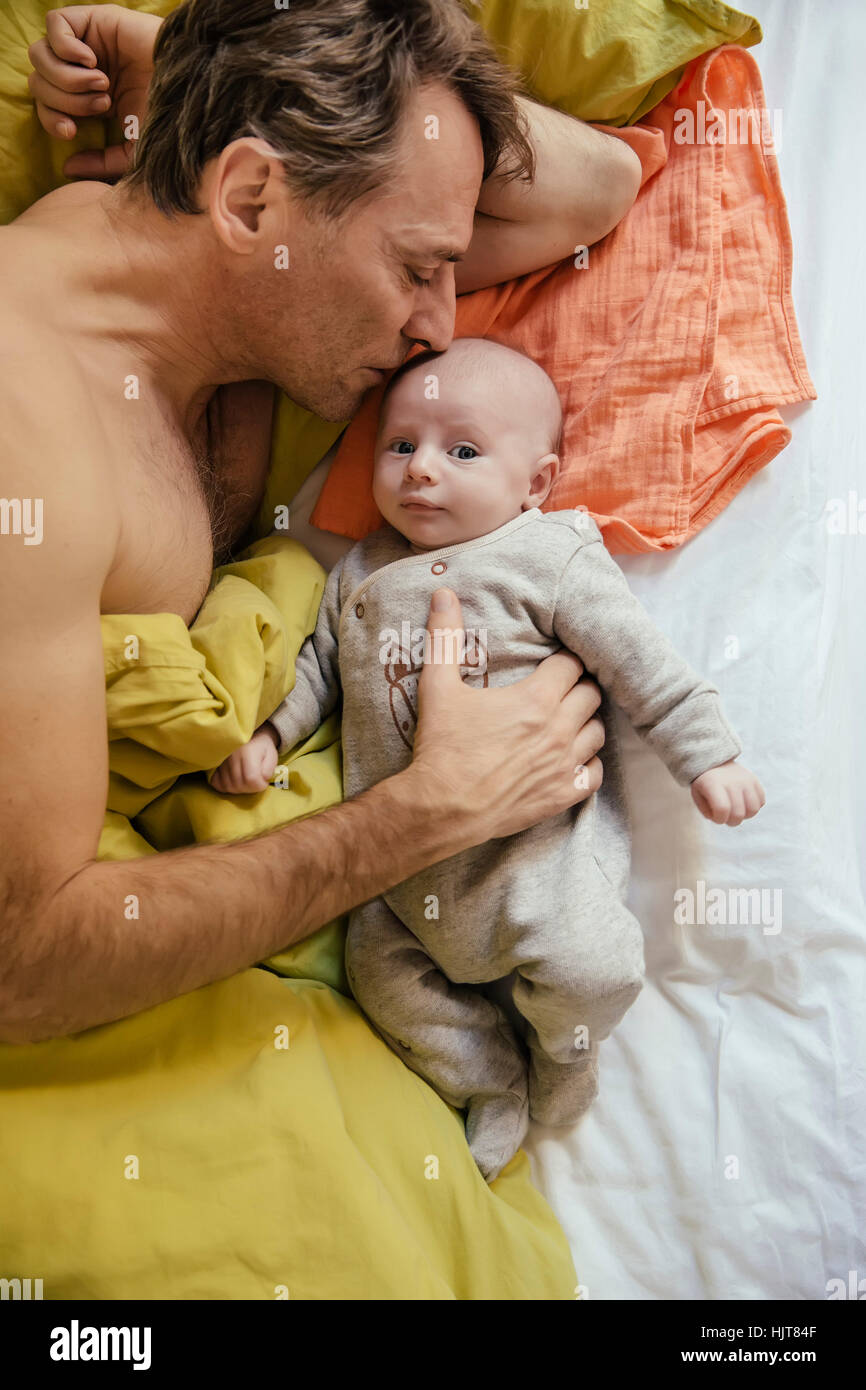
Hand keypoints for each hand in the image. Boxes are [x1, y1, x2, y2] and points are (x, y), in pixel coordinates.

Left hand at [28, 5, 161, 179]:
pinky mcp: (94, 19)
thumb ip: (101, 164)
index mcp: (89, 99)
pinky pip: (55, 26)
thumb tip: (67, 168)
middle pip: (39, 82)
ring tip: (101, 85)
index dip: (50, 119)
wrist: (192, 90)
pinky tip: (93, 63)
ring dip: (66, 78)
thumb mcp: (135, 153)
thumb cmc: (171, 120)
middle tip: (102, 106)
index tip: (72, 131)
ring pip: (41, 55)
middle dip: (65, 101)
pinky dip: (66, 49)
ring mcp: (88, 43)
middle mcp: (83, 70)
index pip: (46, 105)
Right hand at [211, 724, 279, 795]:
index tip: (264, 782)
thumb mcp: (272, 756)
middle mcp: (231, 756)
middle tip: (255, 783)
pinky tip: (234, 782)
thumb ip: (269, 770)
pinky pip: (216, 783)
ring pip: (228, 786)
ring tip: (246, 782)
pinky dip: (225, 787)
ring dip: (239, 789)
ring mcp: (221, 760)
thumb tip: (261, 781)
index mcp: (247, 752)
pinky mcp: (214, 764)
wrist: (247, 735)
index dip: (260, 785)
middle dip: (250, 789)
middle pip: (239, 785)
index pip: (251, 779)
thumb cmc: (262, 747)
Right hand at [408, 588, 605, 844]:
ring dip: (585, 722)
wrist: (442, 807)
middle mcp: (559, 729)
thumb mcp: (438, 687)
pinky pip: (595, 772)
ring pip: (598, 732)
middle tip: (560, 690)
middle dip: (578, 687)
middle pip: (592, 694)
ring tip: (566, 721)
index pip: (572, 664)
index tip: (553, 663)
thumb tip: (443, 593)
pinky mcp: (562, 794)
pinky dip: (587, 763)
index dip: (563, 661)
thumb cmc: (442, 747)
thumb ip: (444, 637)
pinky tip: (569, 759)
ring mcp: (564, 764)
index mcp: (536, 698)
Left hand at [691, 760, 764, 826]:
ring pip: (753, 810)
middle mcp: (732, 781)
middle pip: (738, 814)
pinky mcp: (755, 780)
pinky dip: (753, 807)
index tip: (715, 816)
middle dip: (731, 821)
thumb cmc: (704, 785)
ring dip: (744, 816)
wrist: (714, 763)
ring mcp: (746, 780)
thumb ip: (708, 812)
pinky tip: (743, 803)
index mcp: (713, 784)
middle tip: (725, 815)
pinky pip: (761, 802)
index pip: (722, 809)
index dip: (719, 819)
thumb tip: (724, 818)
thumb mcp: (698, 797)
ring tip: (736, 810)